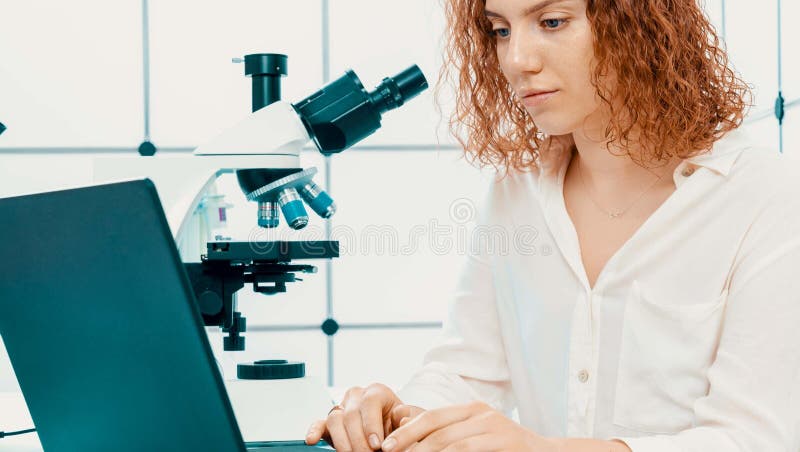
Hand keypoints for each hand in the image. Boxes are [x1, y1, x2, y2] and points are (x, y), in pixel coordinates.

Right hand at [305, 383, 424, 450]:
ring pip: (335, 419)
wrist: (393, 434)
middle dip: (358, 439)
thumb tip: (401, 417)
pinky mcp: (331, 422)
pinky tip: (312, 440)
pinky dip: (314, 431)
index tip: (377, 445)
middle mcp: (357, 396)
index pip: (370, 402)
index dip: (372, 424)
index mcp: (377, 391)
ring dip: (342, 441)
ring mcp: (343, 408)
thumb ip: (406, 419)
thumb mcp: (410, 421)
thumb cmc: (402, 427)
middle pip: (351, 414)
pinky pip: (320, 424)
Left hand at [379, 401, 559, 451]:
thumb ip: (451, 437)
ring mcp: (495, 426)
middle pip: (437, 428)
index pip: (432, 417)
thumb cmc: (505, 450)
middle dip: (410, 444)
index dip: (407, 431)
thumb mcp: (475, 439)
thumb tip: (411, 439)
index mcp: (471, 410)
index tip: (387, 446)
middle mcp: (481, 413)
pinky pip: (470, 450)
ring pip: (452, 442)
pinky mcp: (506, 440)